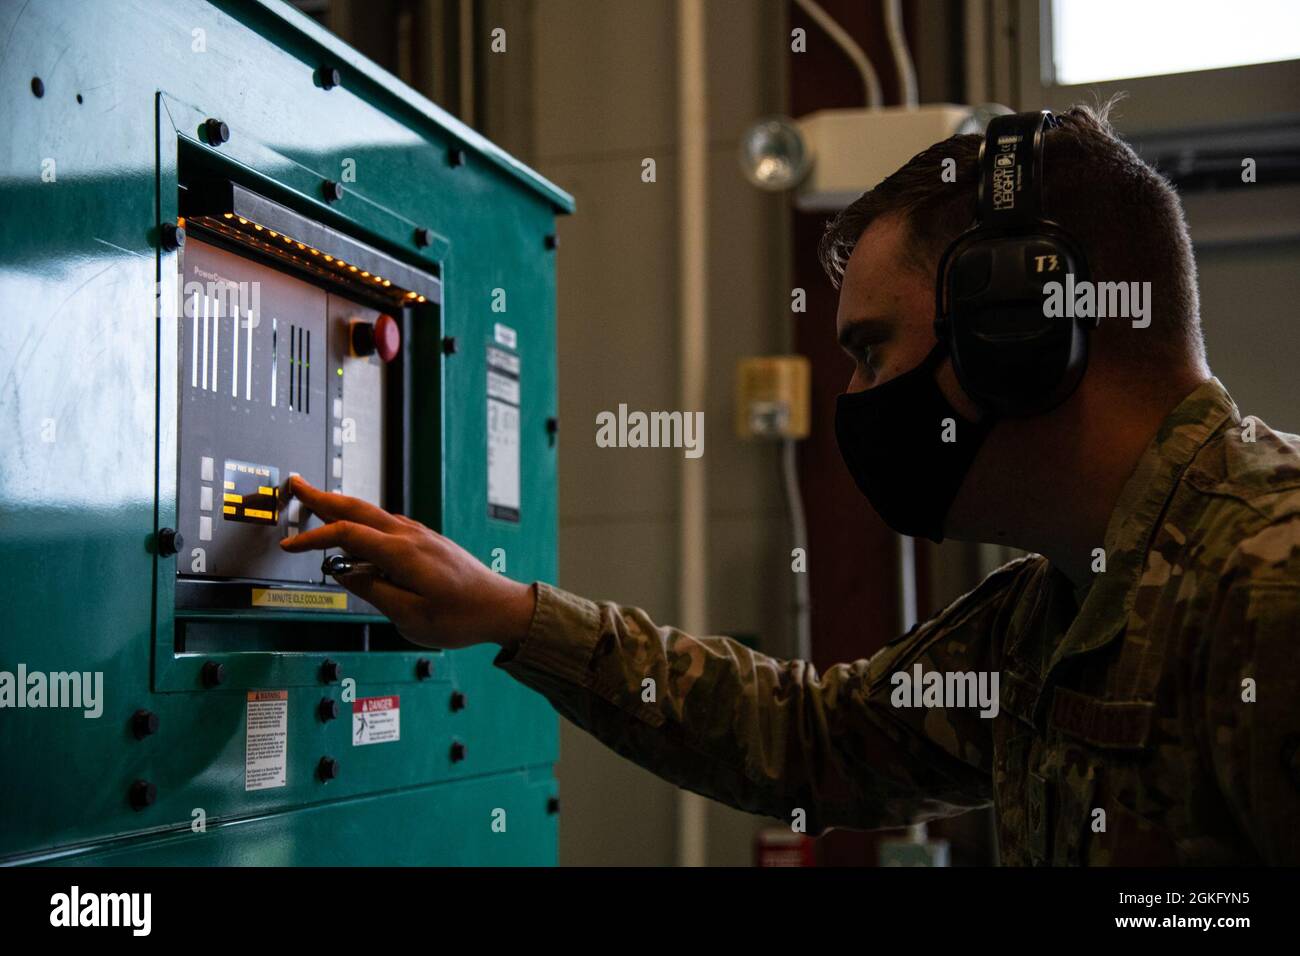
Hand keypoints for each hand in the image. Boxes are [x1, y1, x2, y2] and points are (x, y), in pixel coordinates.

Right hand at [279, 477, 535, 649]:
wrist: (500, 607)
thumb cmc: (461, 616)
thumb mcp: (409, 617)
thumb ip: (372, 592)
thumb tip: (344, 573)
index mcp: (402, 553)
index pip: (346, 535)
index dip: (314, 538)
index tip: (289, 545)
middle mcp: (410, 535)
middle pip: (357, 508)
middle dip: (322, 496)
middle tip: (295, 484)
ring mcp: (420, 534)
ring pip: (372, 512)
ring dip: (341, 504)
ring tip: (316, 501)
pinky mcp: (426, 540)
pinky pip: (386, 522)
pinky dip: (362, 518)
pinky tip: (355, 526)